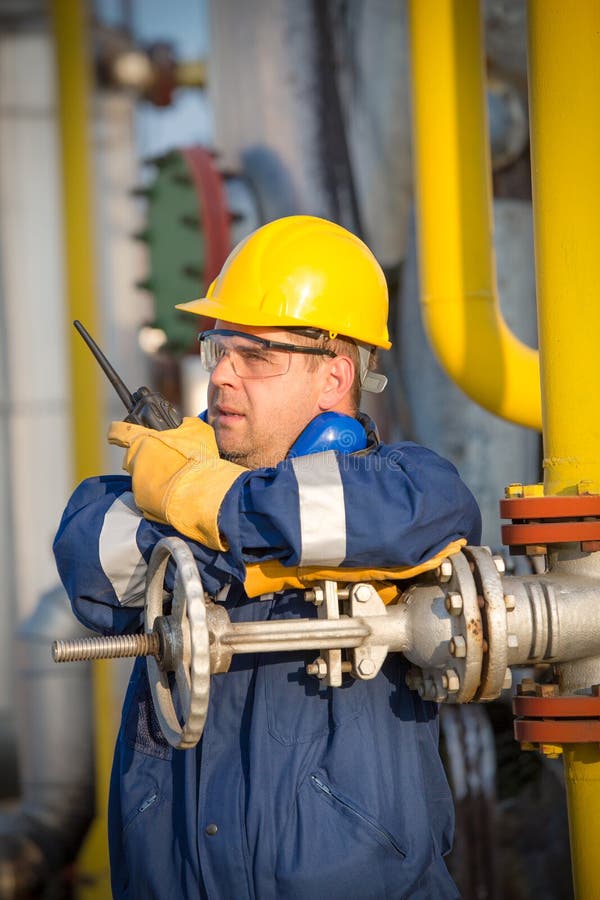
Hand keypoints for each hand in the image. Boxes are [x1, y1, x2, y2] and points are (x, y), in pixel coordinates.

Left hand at [108, 417, 246, 548]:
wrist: (201, 492)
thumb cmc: (197, 460)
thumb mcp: (197, 431)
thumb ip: (186, 424)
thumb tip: (184, 424)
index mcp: (143, 441)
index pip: (120, 431)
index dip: (117, 431)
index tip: (115, 435)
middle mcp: (135, 462)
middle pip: (132, 458)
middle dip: (146, 459)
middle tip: (168, 462)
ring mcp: (137, 484)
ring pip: (141, 478)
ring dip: (155, 478)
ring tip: (177, 481)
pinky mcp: (142, 504)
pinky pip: (148, 497)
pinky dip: (159, 496)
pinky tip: (176, 494)